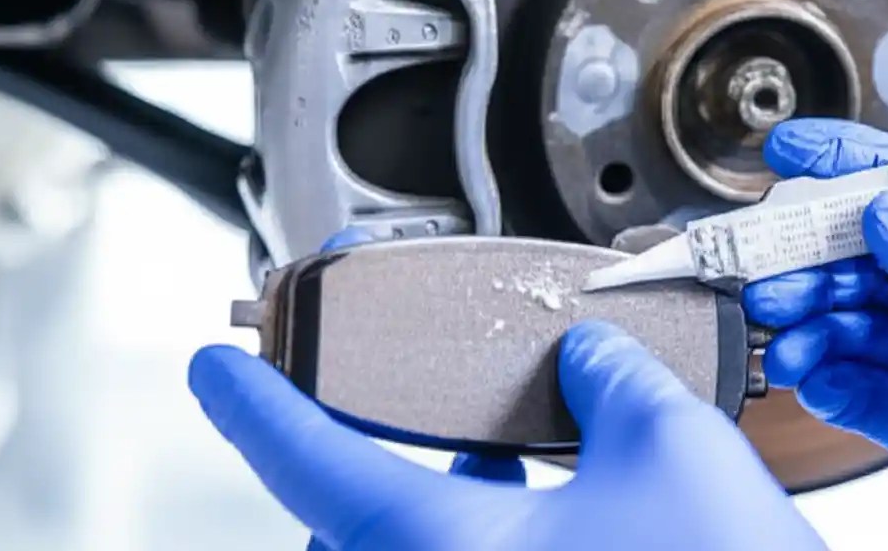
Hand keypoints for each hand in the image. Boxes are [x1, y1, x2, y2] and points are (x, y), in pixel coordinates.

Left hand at [192, 316, 824, 546]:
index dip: (249, 399)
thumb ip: (614, 379)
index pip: (303, 458)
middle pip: (344, 533)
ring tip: (477, 457)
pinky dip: (478, 547)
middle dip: (351, 468)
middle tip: (372, 411)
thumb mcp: (673, 448)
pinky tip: (540, 516)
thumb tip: (587, 356)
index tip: (215, 365)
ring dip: (424, 511)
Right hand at [745, 119, 887, 549]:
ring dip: (809, 323)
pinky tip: (815, 379)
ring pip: (852, 321)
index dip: (852, 164)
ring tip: (785, 339)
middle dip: (809, 257)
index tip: (791, 149)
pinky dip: (824, 380)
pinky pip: (855, 388)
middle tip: (767, 274)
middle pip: (869, 257)